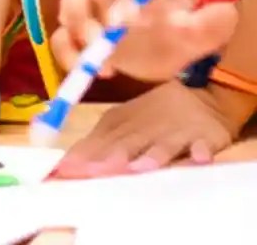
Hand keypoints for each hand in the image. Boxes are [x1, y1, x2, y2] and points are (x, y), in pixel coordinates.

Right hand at [52, 0, 236, 80]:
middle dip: (97, 5)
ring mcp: (88, 15)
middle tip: (112, 29)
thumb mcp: (200, 33)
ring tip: (95, 47)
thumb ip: (212, 23)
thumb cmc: (176, 38)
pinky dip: (68, 52)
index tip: (138, 9)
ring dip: (78, 24)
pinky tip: (86, 69)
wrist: (159, 56)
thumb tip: (223, 10)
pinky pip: (60, 39)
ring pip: (69, 8)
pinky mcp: (75, 38)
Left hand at [55, 80, 240, 177]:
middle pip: (129, 142)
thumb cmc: (155, 115)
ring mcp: (177, 131)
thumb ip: (97, 142)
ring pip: (163, 144)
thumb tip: (62, 165)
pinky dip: (201, 150)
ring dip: (153, 155)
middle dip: (110, 157)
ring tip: (140, 168)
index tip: (64, 169)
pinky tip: (199, 158)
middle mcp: (147, 126)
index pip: (101, 138)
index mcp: (124, 121)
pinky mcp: (205, 136)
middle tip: (92, 171)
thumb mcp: (124, 122)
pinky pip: (204, 144)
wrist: (203, 96)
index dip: (84, 153)